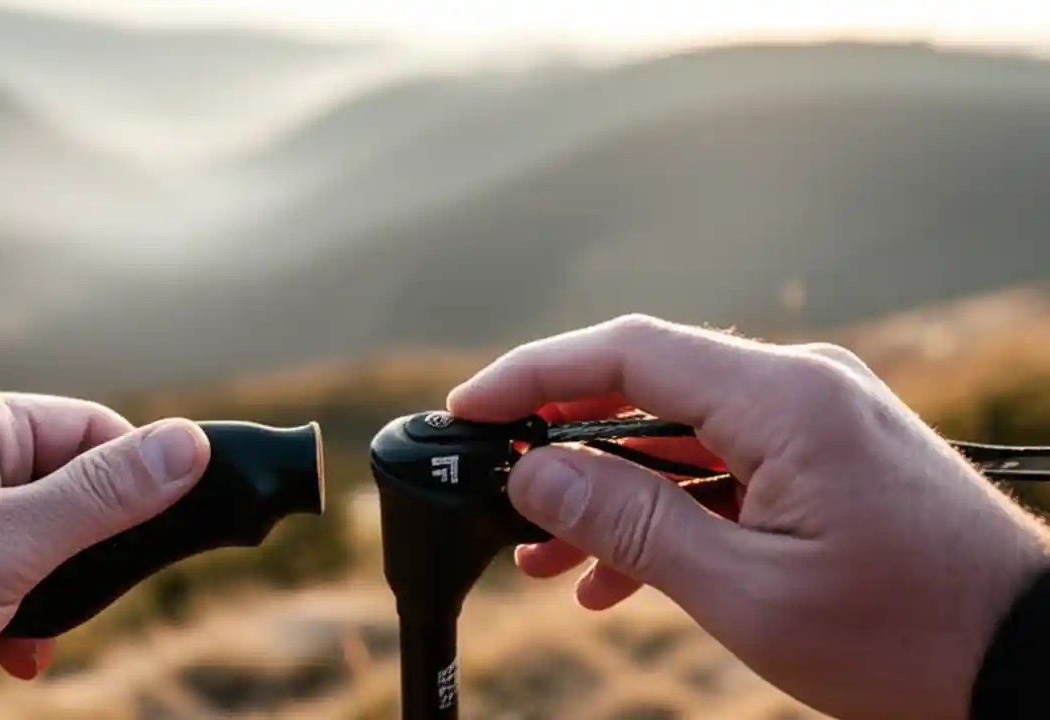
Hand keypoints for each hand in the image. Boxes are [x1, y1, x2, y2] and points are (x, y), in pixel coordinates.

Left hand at [0, 393, 208, 679]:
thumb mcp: (16, 537)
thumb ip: (106, 493)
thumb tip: (192, 443)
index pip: (86, 426)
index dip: (131, 473)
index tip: (156, 525)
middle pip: (64, 482)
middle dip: (83, 546)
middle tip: (89, 588)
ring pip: (35, 531)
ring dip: (51, 584)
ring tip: (40, 631)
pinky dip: (16, 607)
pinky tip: (16, 649)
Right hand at [448, 315, 1049, 719]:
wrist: (1026, 662)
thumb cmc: (905, 635)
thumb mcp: (746, 591)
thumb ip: (628, 523)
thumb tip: (534, 476)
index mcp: (784, 400)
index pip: (627, 352)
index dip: (533, 374)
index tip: (468, 408)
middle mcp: (799, 389)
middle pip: (646, 386)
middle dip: (562, 442)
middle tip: (498, 490)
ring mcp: (815, 421)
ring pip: (677, 435)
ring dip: (608, 491)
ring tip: (545, 558)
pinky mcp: (824, 458)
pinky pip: (720, 466)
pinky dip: (664, 511)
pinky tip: (616, 576)